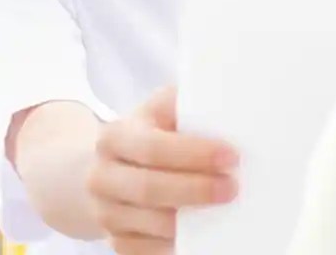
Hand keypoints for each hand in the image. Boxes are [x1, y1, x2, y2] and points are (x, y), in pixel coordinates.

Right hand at [87, 86, 239, 253]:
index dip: (193, 153)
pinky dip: (173, 247)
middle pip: (149, 189)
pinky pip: (144, 251)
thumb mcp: (158, 110)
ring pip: (150, 224)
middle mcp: (103, 176)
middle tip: (233, 188)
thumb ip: (184, 102)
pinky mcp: (116, 241)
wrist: (106, 170)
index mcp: (115, 137)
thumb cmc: (147, 136)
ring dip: (190, 222)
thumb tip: (228, 96)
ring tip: (224, 212)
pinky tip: (202, 238)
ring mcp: (106, 212)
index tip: (231, 156)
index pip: (152, 147)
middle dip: (196, 190)